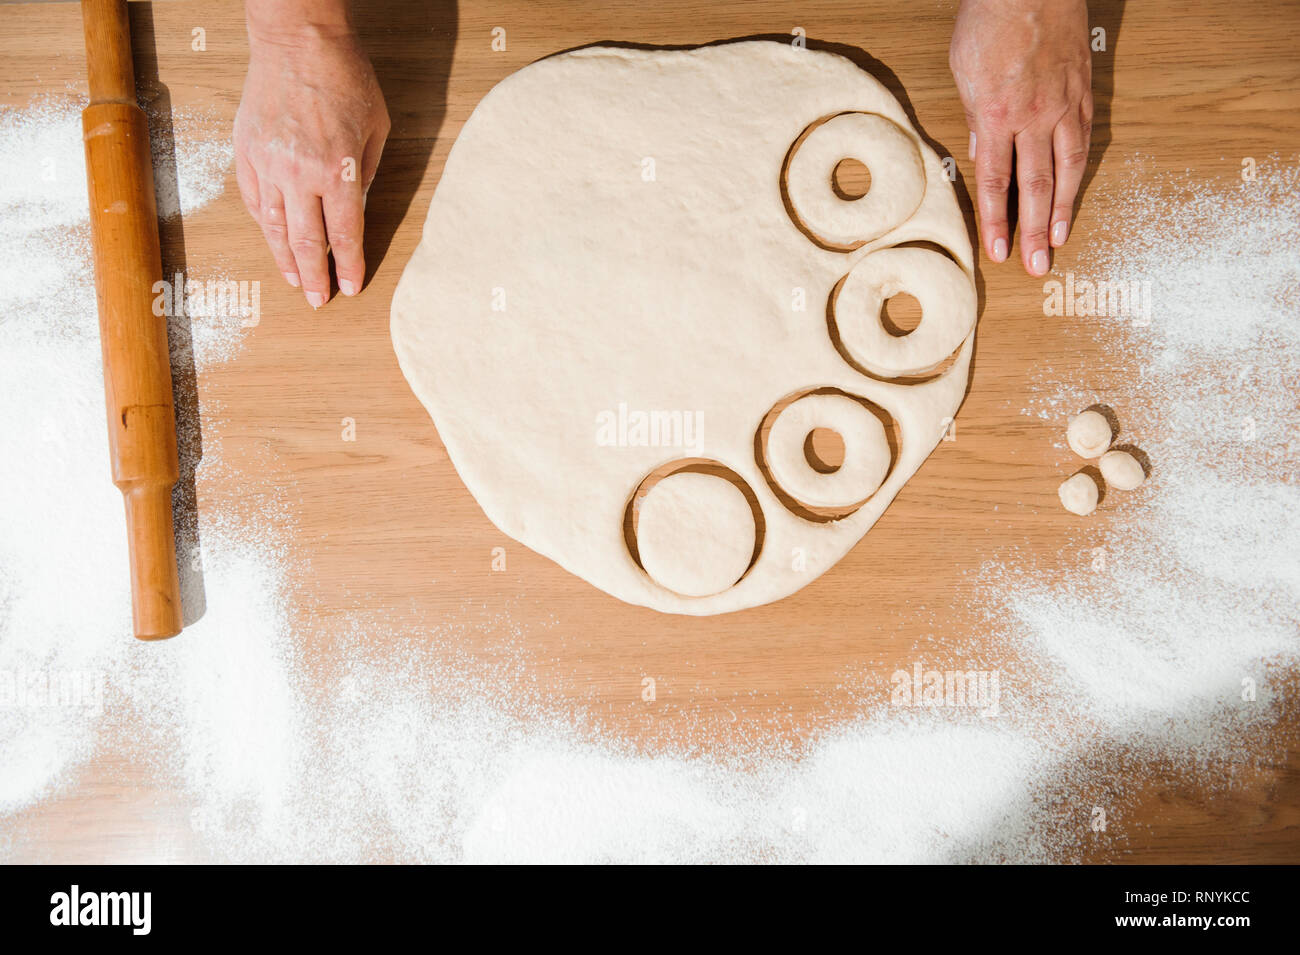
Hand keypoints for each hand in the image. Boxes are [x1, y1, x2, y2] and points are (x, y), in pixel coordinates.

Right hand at [234, 19, 389, 306]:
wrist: (298, 39)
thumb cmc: (345, 78)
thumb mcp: (377, 127)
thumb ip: (366, 173)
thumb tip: (355, 209)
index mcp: (338, 170)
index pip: (345, 234)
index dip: (347, 267)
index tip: (349, 288)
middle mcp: (299, 174)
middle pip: (306, 241)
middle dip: (315, 276)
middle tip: (320, 300)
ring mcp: (267, 164)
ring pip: (274, 227)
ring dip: (286, 259)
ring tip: (296, 281)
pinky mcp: (246, 152)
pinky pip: (254, 200)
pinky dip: (264, 225)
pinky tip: (274, 241)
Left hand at [949, 0, 1091, 276]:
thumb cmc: (990, 21)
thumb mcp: (965, 74)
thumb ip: (975, 117)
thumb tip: (983, 154)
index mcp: (998, 116)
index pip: (996, 183)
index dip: (997, 222)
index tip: (1000, 252)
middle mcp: (1036, 117)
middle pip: (1035, 187)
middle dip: (1035, 231)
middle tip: (1037, 266)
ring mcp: (1065, 106)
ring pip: (1067, 169)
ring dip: (1063, 209)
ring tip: (1059, 241)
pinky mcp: (1084, 92)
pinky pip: (1083, 140)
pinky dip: (1079, 171)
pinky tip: (1075, 190)